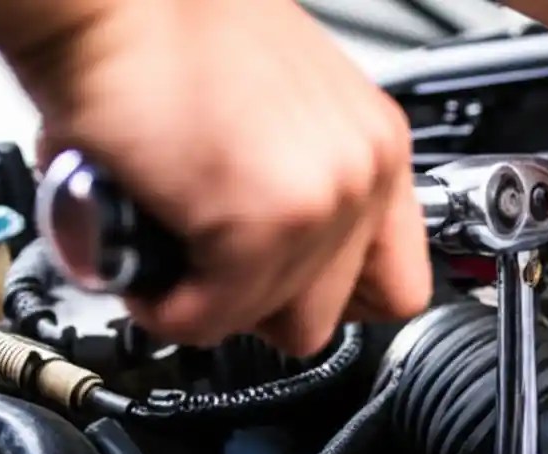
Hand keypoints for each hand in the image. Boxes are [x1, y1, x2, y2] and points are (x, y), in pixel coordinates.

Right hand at [2, 0, 430, 355]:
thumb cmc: (170, 35)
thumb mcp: (281, 99)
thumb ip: (301, 170)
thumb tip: (280, 247)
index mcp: (377, 143)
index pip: (398, 282)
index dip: (334, 298)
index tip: (288, 290)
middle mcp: (364, 172)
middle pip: (337, 312)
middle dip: (266, 305)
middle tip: (216, 272)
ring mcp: (321, 203)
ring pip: (276, 323)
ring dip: (214, 306)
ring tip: (174, 258)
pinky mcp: (259, 227)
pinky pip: (212, 318)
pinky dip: (168, 310)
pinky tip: (149, 273)